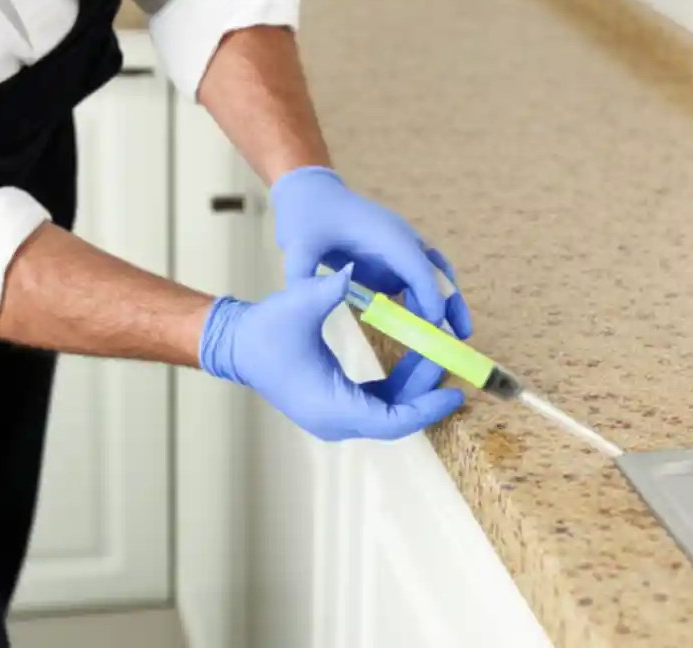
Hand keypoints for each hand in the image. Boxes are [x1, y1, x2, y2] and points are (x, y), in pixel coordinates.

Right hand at [199, 267, 464, 440]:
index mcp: (330, 406)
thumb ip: (326, 290)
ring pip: (390, 409)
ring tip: (435, 351)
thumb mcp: (296, 306)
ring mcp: (336, 416)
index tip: (453, 394)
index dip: (426, 409)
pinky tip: (415, 356)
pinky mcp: (337, 405)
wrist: (238, 345)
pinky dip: (400, 383)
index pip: (391, 421)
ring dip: (415, 384)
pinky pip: (379, 401)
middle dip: (426, 389)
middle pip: (396, 416)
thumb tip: (349, 271)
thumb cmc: (263, 330)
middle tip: (449, 357)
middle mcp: (335, 420)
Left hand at [270, 167, 472, 336]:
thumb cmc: (308, 215)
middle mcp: (402, 241)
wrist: (312, 193)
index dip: (429, 297)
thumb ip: (301, 274)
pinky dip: (427, 301)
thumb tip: (307, 304)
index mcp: (386, 235)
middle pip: (437, 273)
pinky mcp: (393, 259)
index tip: (432, 327)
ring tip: (452, 337)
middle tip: (463, 336)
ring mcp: (400, 249)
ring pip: (434, 276)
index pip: (418, 268)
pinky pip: (419, 280)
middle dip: (451, 303)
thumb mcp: (298, 244)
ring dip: (444, 303)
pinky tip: (424, 327)